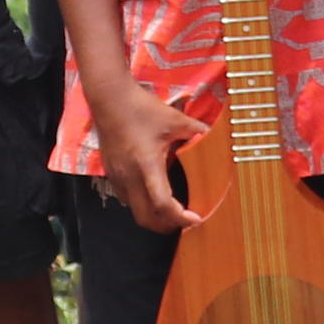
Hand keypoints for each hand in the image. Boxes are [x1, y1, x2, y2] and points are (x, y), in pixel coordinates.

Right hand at [88, 81, 198, 236]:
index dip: (179, 217)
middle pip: (145, 218)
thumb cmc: (142, 108)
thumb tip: (213, 138)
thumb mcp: (174, 119)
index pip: (162, 204)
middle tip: (183, 221)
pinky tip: (150, 192)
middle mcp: (129, 176)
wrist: (109, 98)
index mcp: (147, 165)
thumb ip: (196, 131)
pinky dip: (140, 203)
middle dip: (165, 226)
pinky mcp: (110, 172)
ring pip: (133, 210)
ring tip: (169, 210)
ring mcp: (117, 176)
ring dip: (151, 216)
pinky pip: (125, 198)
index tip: (195, 218)